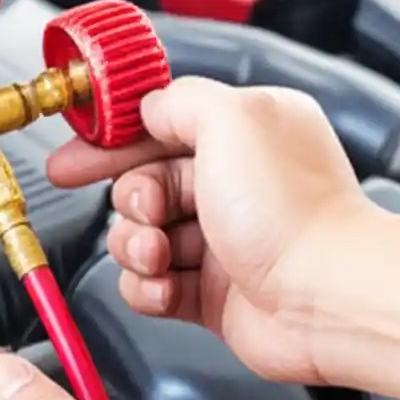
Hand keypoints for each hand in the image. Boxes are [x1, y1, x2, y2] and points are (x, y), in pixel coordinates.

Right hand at [48, 76, 376, 383]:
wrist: (325, 299)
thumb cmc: (293, 213)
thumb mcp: (230, 119)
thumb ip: (178, 100)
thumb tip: (146, 106)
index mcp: (243, 133)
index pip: (158, 125)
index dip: (110, 140)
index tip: (74, 156)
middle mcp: (234, 184)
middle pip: (141, 183)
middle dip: (131, 200)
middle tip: (147, 212)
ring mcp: (221, 241)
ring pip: (139, 237)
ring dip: (135, 246)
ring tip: (159, 253)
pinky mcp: (211, 293)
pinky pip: (149, 284)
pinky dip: (147, 287)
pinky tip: (167, 285)